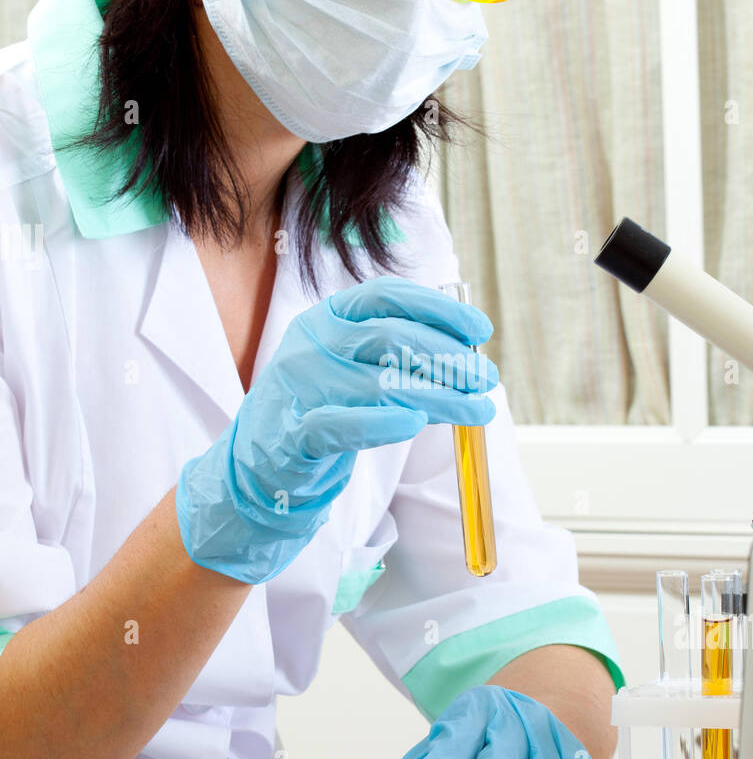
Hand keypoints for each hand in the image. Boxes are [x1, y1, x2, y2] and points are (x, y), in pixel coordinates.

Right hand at [176, 276, 496, 582]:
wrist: (259, 461)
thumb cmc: (322, 406)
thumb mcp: (353, 365)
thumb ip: (397, 352)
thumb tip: (466, 353)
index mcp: (327, 317)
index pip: (386, 297)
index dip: (438, 309)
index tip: (480, 330)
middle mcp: (312, 344)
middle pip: (389, 338)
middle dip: (447, 358)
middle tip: (486, 378)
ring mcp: (300, 387)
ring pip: (378, 384)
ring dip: (437, 397)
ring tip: (478, 410)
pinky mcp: (294, 434)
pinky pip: (342, 425)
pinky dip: (382, 423)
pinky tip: (417, 423)